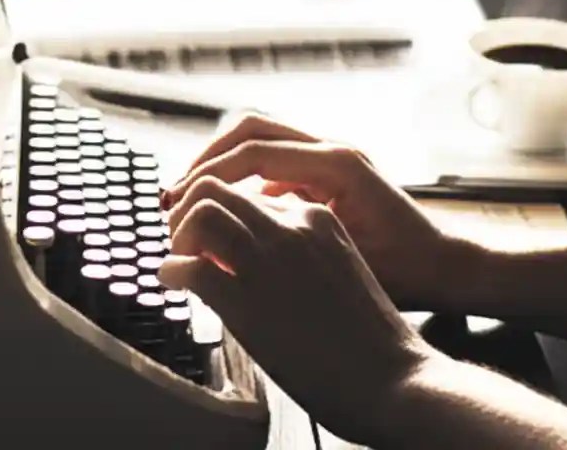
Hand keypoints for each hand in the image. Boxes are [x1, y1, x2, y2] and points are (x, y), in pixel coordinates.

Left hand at [158, 182, 435, 444]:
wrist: (394, 379)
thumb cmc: (369, 338)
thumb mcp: (338, 270)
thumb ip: (300, 252)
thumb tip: (254, 254)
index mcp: (317, 218)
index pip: (250, 192)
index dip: (224, 210)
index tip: (212, 231)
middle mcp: (291, 227)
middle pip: (217, 187)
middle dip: (189, 207)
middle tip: (182, 236)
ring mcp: (269, 259)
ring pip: (200, 211)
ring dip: (179, 232)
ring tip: (180, 256)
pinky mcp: (247, 298)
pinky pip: (190, 265)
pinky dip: (172, 269)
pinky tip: (174, 281)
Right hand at [164, 113, 480, 309]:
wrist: (449, 267)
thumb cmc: (408, 273)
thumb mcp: (344, 263)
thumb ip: (286, 246)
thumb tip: (220, 252)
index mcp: (336, 166)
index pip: (253, 152)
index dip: (208, 175)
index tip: (179, 203)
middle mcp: (333, 150)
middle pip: (250, 127)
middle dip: (206, 157)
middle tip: (178, 194)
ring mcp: (331, 156)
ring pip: (260, 137)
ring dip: (222, 163)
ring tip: (193, 199)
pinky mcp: (328, 171)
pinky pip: (275, 160)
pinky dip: (244, 177)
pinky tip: (229, 212)